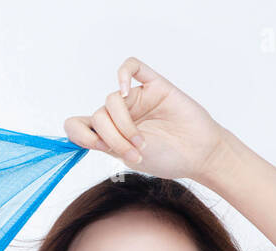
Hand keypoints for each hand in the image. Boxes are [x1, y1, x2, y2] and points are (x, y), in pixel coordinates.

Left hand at [63, 57, 227, 181]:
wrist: (198, 155)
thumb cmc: (167, 159)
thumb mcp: (129, 157)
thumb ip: (107, 143)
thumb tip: (88, 134)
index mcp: (108, 133)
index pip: (77, 125)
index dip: (79, 135)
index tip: (98, 147)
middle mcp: (119, 114)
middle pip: (97, 116)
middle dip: (113, 137)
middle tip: (135, 153)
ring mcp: (136, 99)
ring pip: (111, 100)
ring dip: (123, 125)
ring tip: (142, 142)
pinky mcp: (154, 85)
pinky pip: (132, 67)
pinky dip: (122, 75)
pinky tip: (125, 90)